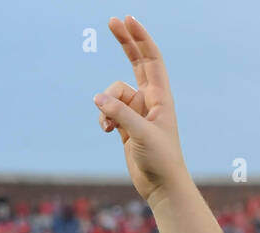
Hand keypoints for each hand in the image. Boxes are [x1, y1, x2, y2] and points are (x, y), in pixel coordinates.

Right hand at [93, 16, 188, 203]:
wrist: (162, 186)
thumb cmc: (161, 160)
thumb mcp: (141, 134)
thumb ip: (120, 114)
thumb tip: (98, 98)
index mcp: (161, 98)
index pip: (151, 61)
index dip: (141, 40)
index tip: (129, 20)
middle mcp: (150, 101)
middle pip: (136, 64)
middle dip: (125, 43)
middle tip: (112, 20)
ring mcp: (137, 112)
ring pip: (113, 94)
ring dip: (106, 106)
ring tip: (111, 126)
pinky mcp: (127, 125)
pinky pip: (108, 111)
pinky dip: (104, 118)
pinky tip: (107, 132)